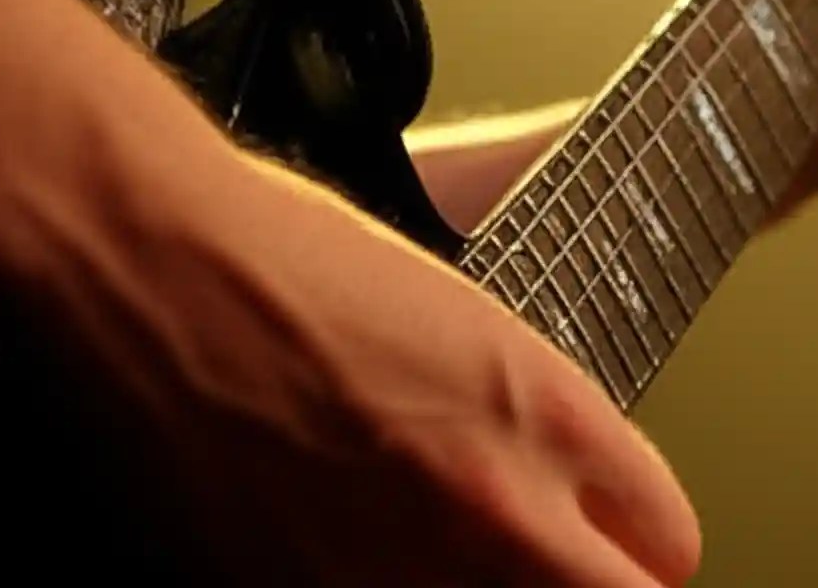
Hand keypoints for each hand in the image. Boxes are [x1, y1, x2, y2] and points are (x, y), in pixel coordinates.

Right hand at [89, 156, 700, 587]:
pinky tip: (342, 553)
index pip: (667, 544)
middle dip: (594, 585)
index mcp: (548, 417)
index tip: (607, 542)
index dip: (636, 545)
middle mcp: (492, 511)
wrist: (150, 263)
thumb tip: (570, 500)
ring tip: (424, 549)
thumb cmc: (293, 264)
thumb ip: (543, 432)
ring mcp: (394, 576)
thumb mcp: (469, 327)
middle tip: (550, 567)